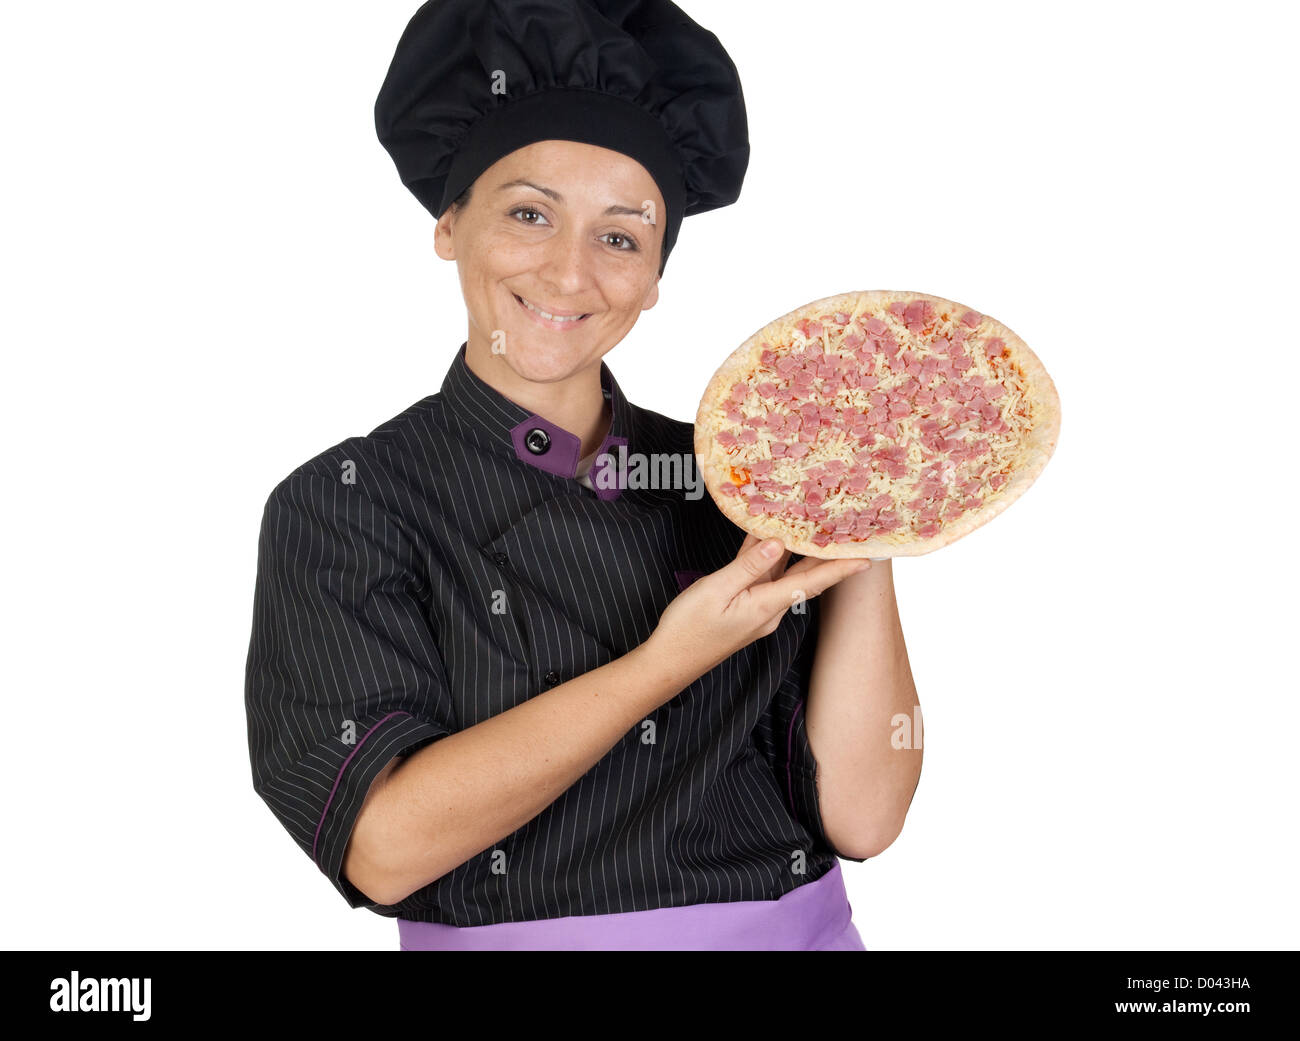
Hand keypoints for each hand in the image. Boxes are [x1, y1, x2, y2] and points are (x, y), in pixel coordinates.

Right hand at [647, 534, 869, 679]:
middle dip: (826, 555)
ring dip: (797, 552)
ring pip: (782, 574)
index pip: (812, 582)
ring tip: (814, 527)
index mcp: (766, 606)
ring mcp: (757, 610)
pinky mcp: (744, 609)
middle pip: (803, 576)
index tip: (868, 557)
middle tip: (846, 531)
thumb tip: (777, 543)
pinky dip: (768, 557)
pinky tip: (767, 538)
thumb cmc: (688, 629)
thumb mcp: (716, 591)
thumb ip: (748, 567)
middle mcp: (768, 609)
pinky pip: (762, 578)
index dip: (840, 568)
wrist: (669, 662)